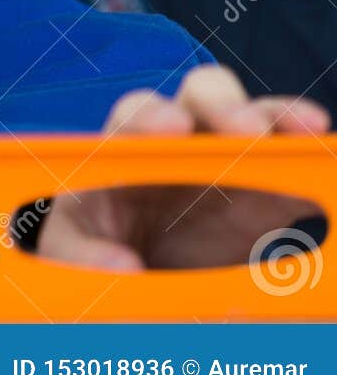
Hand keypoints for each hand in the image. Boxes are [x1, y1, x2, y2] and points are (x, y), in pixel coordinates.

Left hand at [36, 66, 327, 271]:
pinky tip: (324, 155)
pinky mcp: (268, 195)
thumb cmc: (90, 249)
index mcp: (124, 148)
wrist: (135, 278)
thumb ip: (79, 255)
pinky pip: (294, 165)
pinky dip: (311, 156)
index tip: (171, 128)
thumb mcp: (65, 251)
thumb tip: (123, 265)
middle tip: (242, 129)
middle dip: (221, 103)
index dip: (153, 114)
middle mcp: (180, 143)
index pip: (137, 114)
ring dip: (277, 119)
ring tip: (306, 126)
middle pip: (201, 96)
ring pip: (257, 119)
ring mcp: (229, 162)